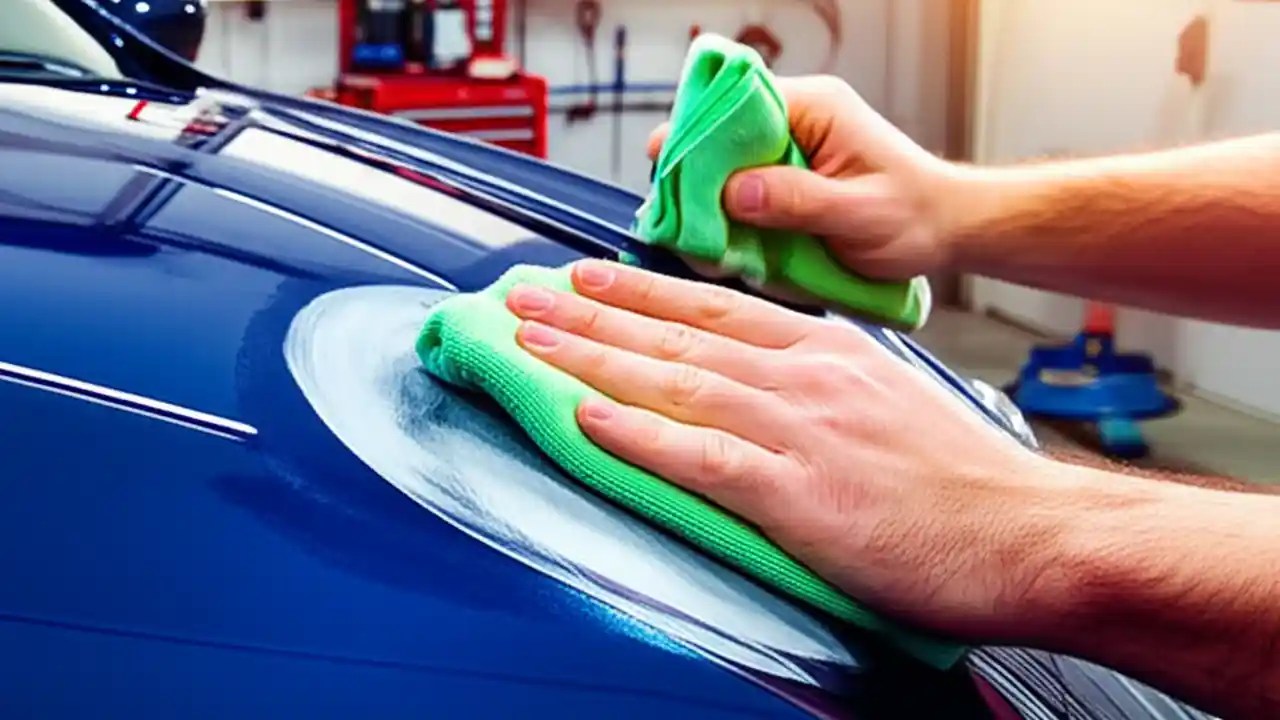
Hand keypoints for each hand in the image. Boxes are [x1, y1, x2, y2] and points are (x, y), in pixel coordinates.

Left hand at [506, 260, 1080, 641]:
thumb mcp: (892, 403)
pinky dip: (637, 432)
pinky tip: (587, 415)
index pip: (713, 309)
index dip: (642, 290)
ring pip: (674, 380)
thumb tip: (774, 383)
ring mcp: (799, 430)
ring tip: (531, 339)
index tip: (590, 276)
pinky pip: (699, 454)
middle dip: (592, 312)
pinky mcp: (798, 493)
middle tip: (526, 294)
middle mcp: (805, 376)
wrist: (1031, 533)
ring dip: (592, 357)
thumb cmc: (966, 483)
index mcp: (829, 352)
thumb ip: (827, 385)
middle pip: (677, 334)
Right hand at [649, 76, 965, 279]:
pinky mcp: (784, 186)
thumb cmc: (917, 216)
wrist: (947, 232)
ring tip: (712, 252)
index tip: (663, 166)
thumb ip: (797, 200)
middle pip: (718, 141)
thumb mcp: (858, 213)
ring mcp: (786, 155)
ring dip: (713, 213)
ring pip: (724, 176)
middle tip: (685, 227)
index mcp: (813, 109)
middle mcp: (794, 124)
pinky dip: (733, 228)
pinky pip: (741, 201)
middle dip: (697, 183)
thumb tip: (734, 192)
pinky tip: (735, 256)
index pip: (735, 103)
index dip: (694, 132)